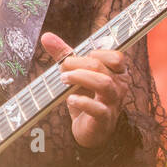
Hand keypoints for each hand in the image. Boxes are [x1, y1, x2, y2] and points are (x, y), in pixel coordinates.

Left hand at [41, 31, 127, 149]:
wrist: (90, 131)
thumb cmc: (86, 98)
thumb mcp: (76, 74)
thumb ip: (65, 55)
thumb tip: (46, 36)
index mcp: (117, 73)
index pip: (116, 56)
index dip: (95, 54)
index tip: (77, 59)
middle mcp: (119, 86)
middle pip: (102, 67)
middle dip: (78, 64)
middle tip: (63, 69)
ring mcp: (113, 103)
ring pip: (103, 83)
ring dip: (80, 77)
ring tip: (64, 79)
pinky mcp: (104, 119)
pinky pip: (98, 109)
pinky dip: (82, 102)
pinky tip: (70, 99)